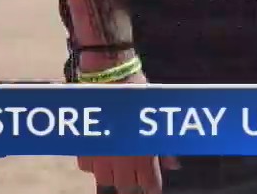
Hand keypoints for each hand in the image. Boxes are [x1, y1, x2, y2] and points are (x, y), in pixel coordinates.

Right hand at [78, 69, 176, 193]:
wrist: (107, 74)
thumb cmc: (135, 92)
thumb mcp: (155, 117)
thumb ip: (163, 146)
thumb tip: (173, 165)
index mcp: (143, 153)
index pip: (150, 185)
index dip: (151, 184)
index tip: (151, 181)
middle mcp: (122, 159)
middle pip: (125, 186)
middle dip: (130, 180)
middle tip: (132, 170)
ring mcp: (100, 154)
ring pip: (104, 179)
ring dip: (110, 174)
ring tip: (113, 164)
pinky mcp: (82, 145)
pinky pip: (85, 167)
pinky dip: (91, 163)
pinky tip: (97, 153)